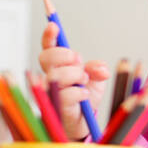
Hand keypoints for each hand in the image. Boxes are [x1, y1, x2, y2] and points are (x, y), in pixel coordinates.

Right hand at [38, 21, 109, 140]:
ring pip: (56, 75)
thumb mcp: (96, 79)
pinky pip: (66, 94)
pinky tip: (84, 95)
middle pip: (46, 57)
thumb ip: (97, 69)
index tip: (53, 26)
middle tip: (78, 63)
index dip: (49, 35)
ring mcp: (50, 90)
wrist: (83, 122)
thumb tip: (100, 68)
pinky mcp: (55, 105)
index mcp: (58, 65)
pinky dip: (80, 92)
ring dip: (75, 75)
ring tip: (84, 82)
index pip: (48, 47)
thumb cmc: (84, 97)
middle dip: (65, 56)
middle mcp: (50, 75)